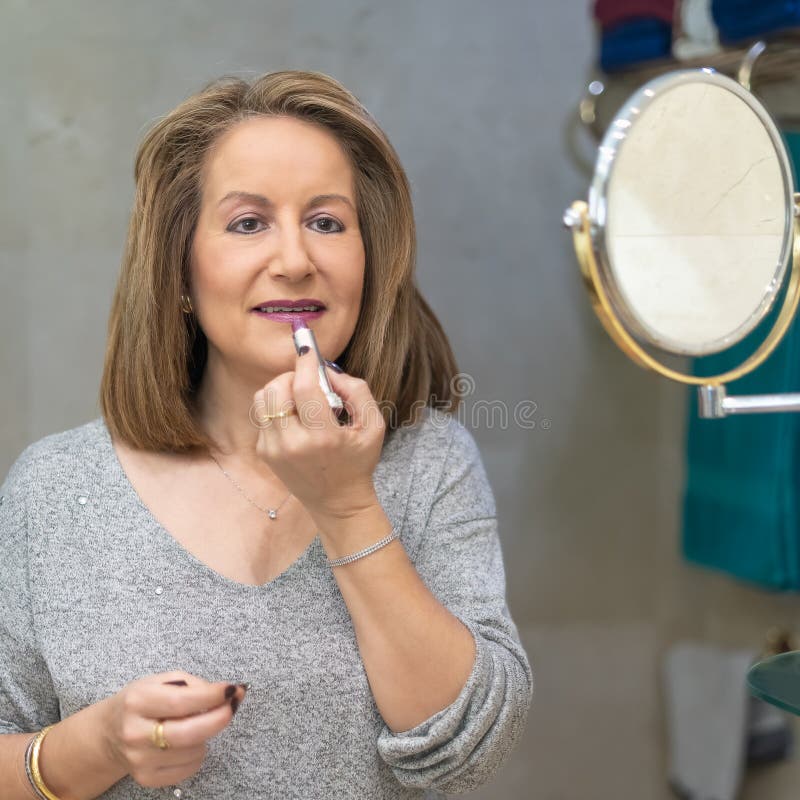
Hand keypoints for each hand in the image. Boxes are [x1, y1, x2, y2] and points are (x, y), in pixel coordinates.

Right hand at [101, 671, 246, 788]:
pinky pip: (190, 768)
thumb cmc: (141, 702)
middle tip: (232, 707)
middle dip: (219, 719)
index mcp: (137, 701)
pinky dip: (198, 753)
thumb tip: (229, 693)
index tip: (232, 689)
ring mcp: (140, 760)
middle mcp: (135, 733)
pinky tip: (187, 742)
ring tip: (194, 723)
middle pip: (189, 732)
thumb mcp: (160, 681)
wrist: (107, 735)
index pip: (181, 701)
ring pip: (194, 750)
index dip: (211, 696)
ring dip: (205, 734)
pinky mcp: (147, 778)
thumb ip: (193, 685)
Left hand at [252, 348, 385, 520]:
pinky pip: (263, 414)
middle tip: (309, 382)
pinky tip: (296, 419)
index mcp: (323, 438)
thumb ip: (357, 391)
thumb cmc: (358, 461)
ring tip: (301, 400)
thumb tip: (329, 371)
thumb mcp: (374, 426)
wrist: (337, 502)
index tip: (307, 346)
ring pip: (264, 399)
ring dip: (282, 390)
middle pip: (277, 389)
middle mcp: (293, 444)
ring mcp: (274, 450)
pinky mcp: (264, 452)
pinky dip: (278, 407)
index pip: (305, 388)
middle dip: (292, 376)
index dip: (306, 361)